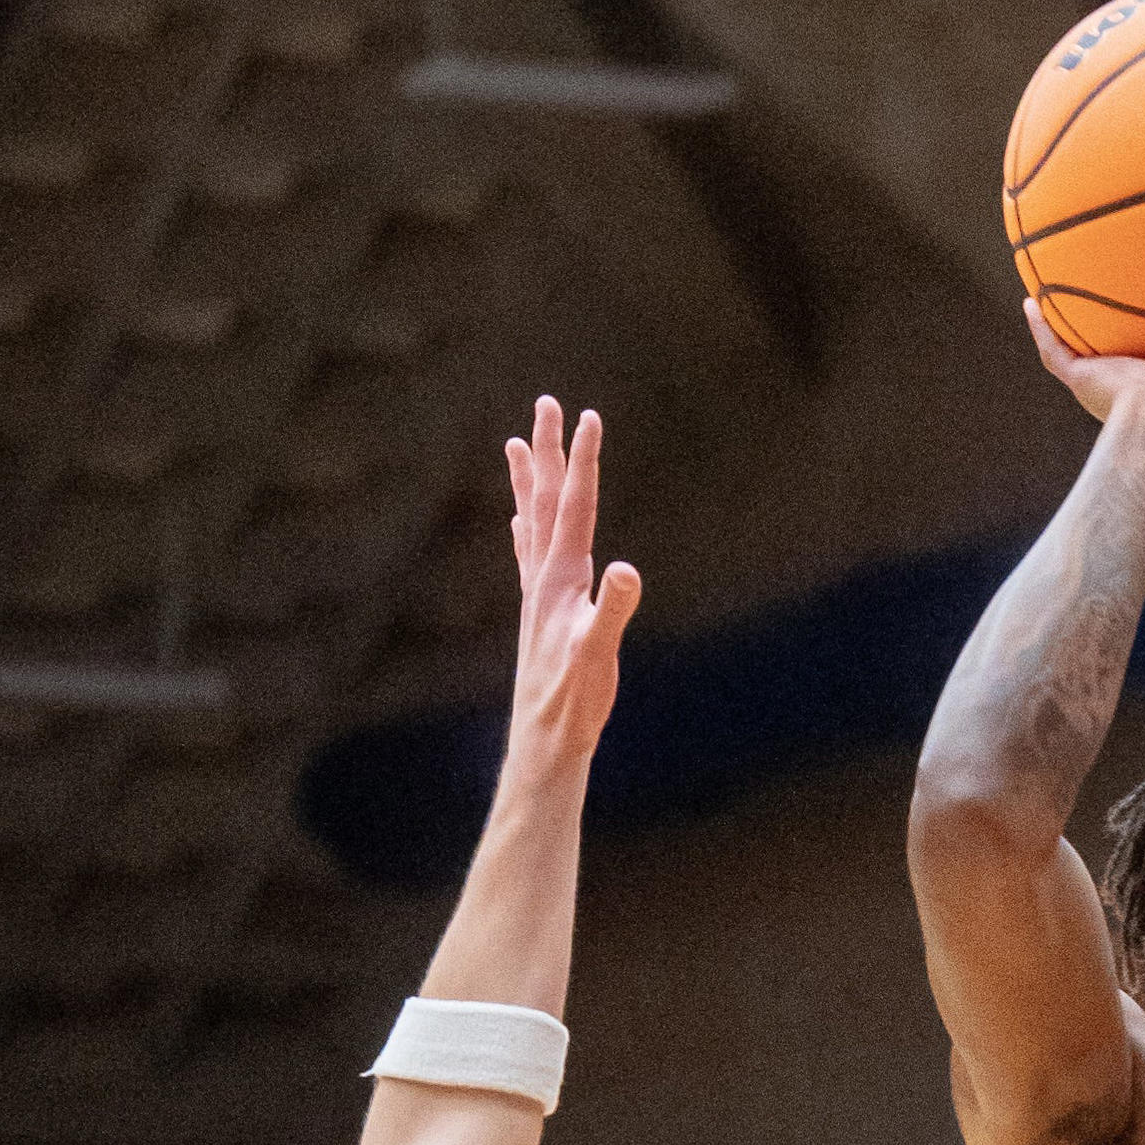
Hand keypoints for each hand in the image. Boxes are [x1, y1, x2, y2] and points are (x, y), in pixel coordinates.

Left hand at [503, 400, 642, 773]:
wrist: (543, 740)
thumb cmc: (573, 701)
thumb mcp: (600, 655)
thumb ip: (612, 611)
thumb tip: (626, 570)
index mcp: (561, 578)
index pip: (576, 506)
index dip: (585, 460)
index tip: (590, 415)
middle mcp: (544, 577)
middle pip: (548, 500)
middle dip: (551, 451)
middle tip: (547, 404)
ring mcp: (539, 595)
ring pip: (533, 522)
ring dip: (530, 482)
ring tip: (518, 444)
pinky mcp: (540, 615)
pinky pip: (530, 556)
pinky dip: (526, 528)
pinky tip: (520, 521)